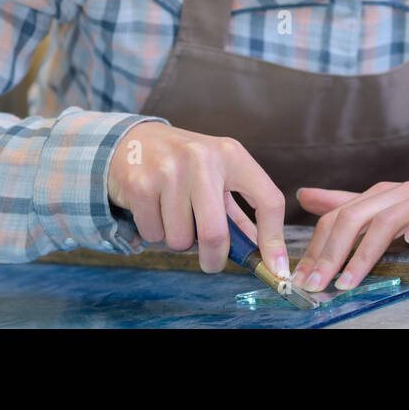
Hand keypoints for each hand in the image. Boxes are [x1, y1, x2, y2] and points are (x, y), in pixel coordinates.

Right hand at [107, 121, 287, 276]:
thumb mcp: (218, 175)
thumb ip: (238, 213)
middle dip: (214, 259)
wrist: (133, 141)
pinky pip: (154, 235)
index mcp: (232, 155)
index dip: (273, 240)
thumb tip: (262, 254)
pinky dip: (155, 233)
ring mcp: (169, 171)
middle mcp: (202, 159)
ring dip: (179, 240)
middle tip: (211, 261)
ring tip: (175, 215)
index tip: (275, 268)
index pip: (268, 201)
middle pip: (215, 234)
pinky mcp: (140, 184)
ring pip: (180, 240)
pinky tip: (154, 209)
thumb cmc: (185, 164)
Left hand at [290, 181, 408, 291]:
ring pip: (388, 217)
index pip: (336, 219)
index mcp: (375, 197)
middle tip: (318, 285)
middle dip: (332, 254)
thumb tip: (304, 195)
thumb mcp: (384, 215)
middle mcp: (395, 192)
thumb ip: (345, 207)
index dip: (318, 249)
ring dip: (364, 252)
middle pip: (355, 218)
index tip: (304, 281)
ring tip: (350, 280)